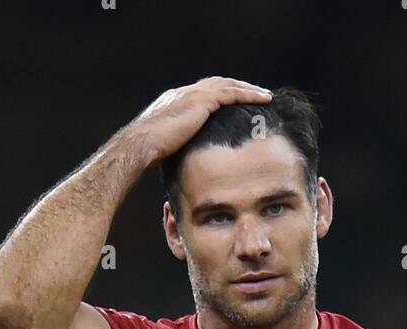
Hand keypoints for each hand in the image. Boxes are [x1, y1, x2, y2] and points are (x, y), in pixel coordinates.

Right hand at [126, 77, 273, 165]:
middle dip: (237, 87)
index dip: (220, 97)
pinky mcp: (201, 100)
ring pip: (228, 85)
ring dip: (248, 88)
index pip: (202, 95)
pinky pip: (232, 93)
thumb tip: (183, 164)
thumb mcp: (165, 148)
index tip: (232, 103)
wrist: (141, 144)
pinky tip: (263, 98)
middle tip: (255, 93)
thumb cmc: (148, 153)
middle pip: (217, 84)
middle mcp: (184, 93)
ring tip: (265, 95)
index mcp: (174, 101)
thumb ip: (176, 148)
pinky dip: (248, 94)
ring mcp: (193, 94)